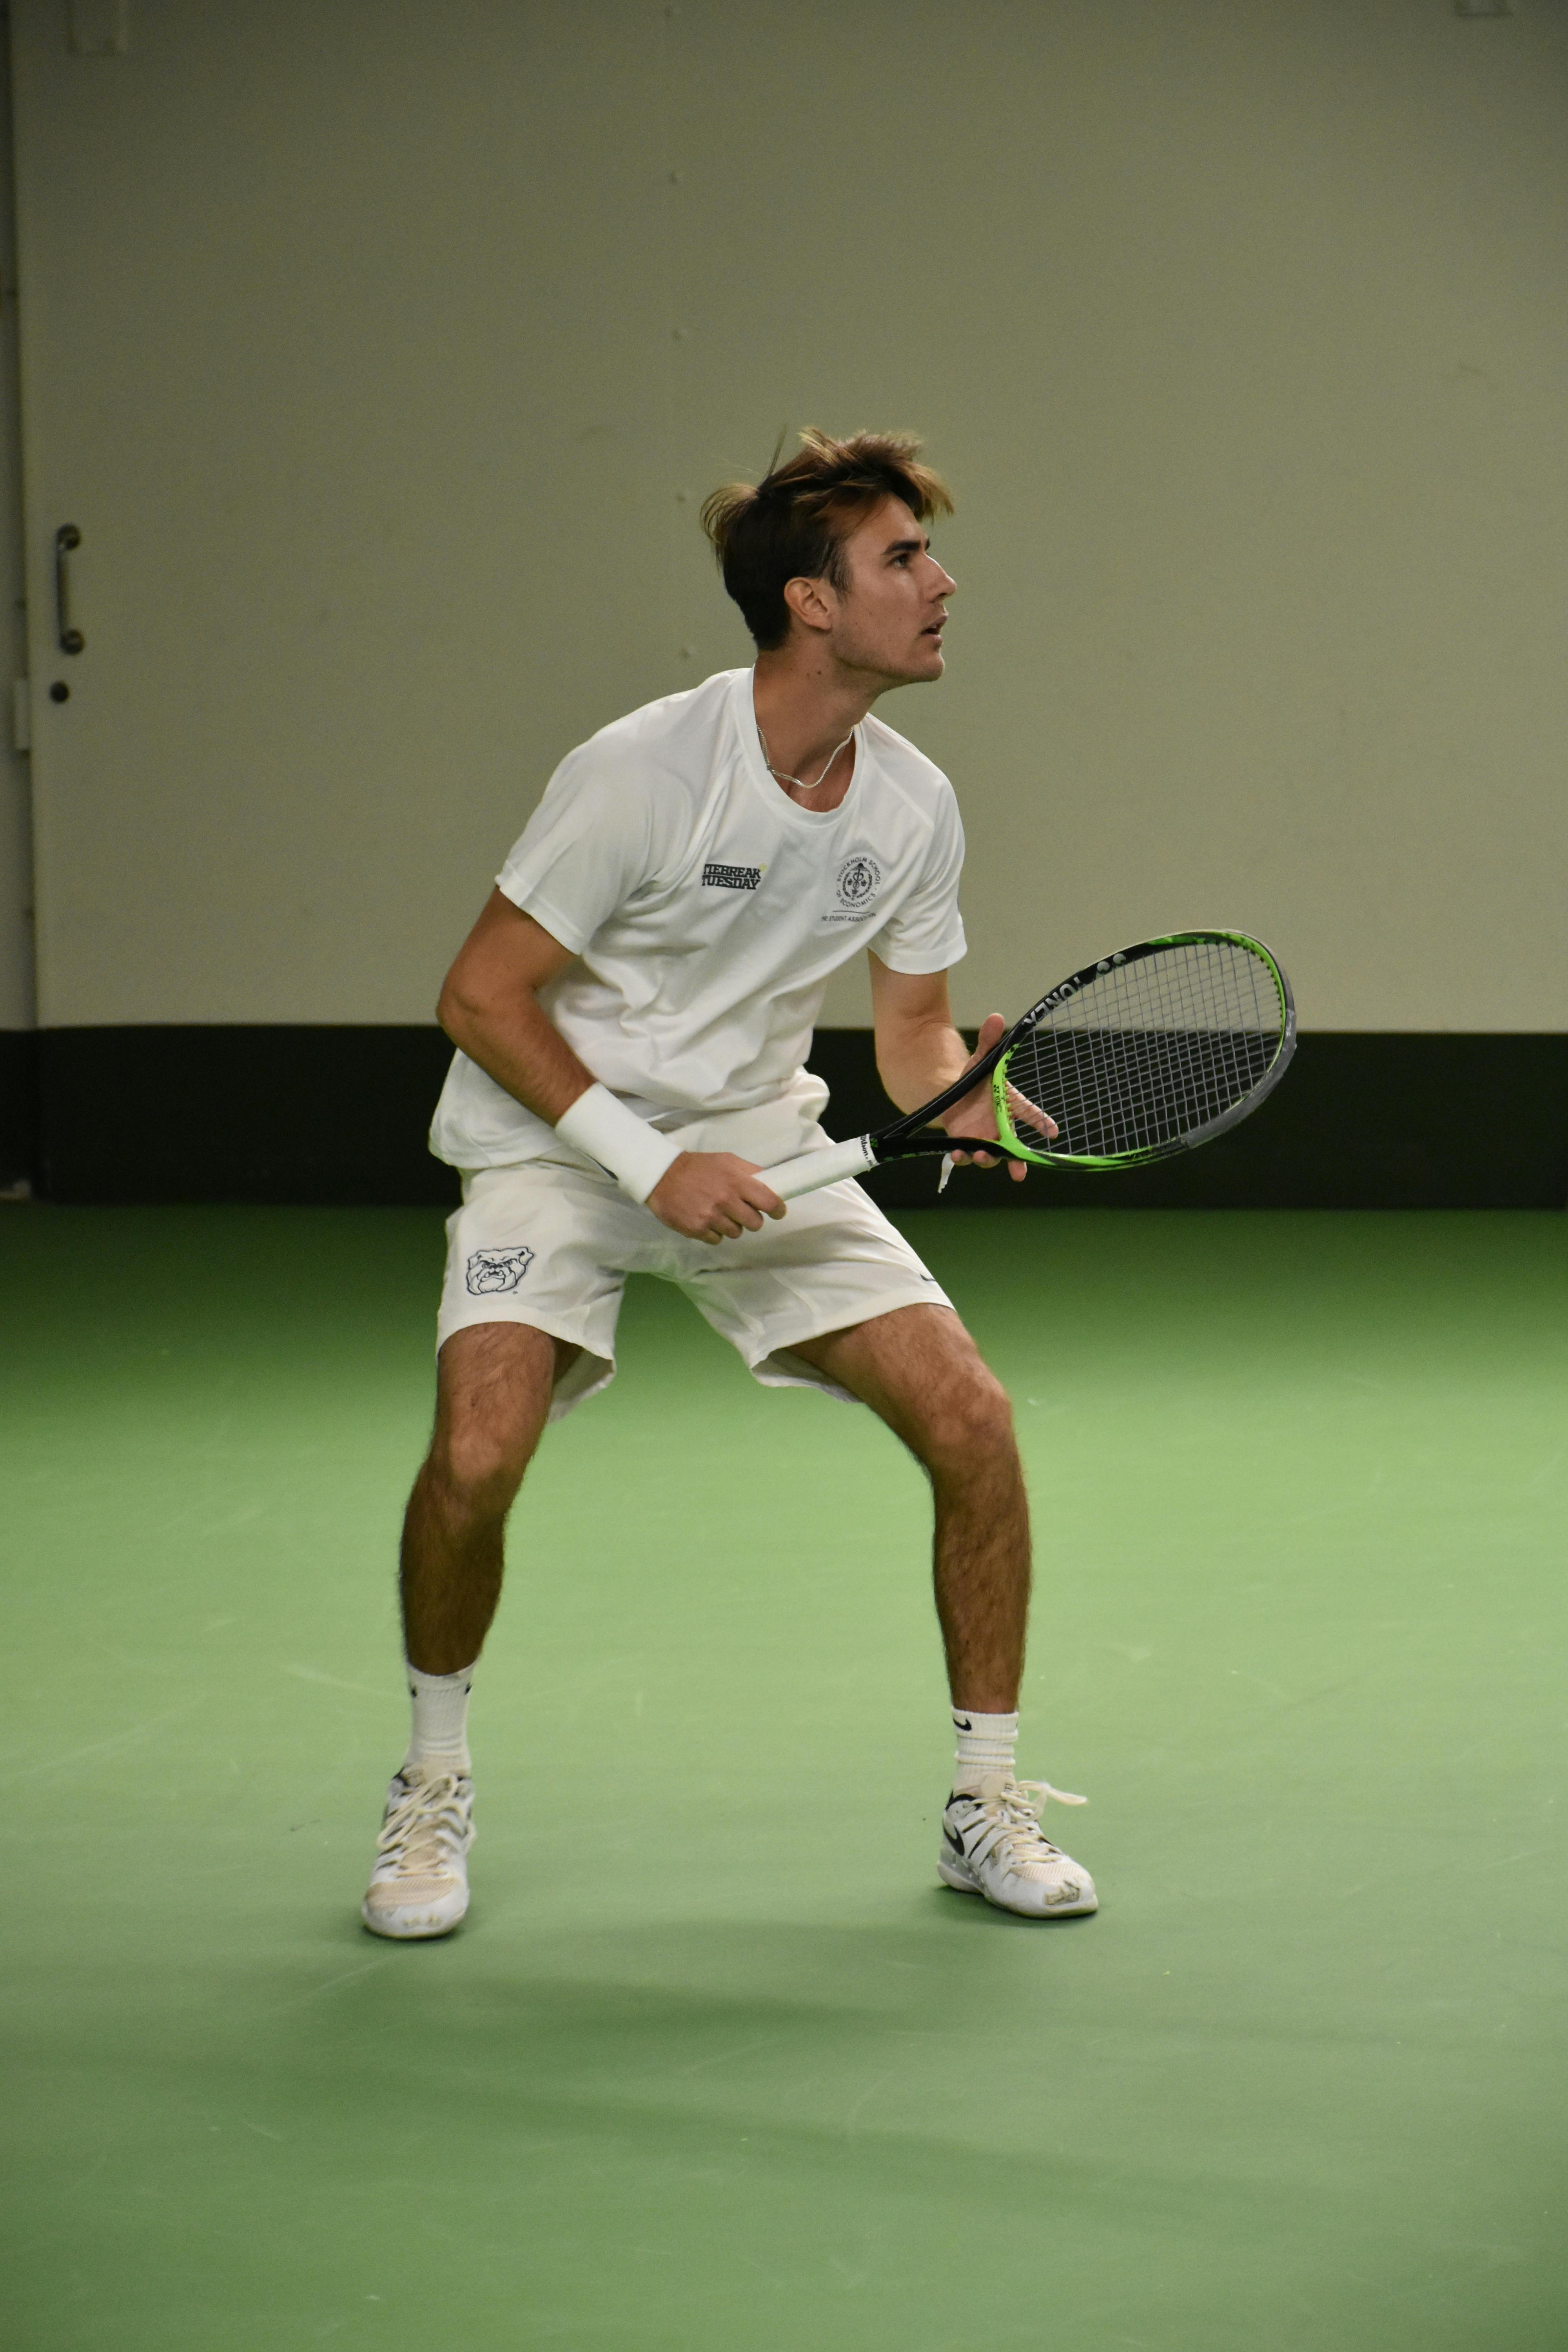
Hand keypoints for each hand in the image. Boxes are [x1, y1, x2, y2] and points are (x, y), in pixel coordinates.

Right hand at [647, 1152, 785, 1242]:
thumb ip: (750, 1172)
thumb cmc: (699, 1167)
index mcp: (737, 1181)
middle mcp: (726, 1201)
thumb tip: (773, 1182)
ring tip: (719, 1213)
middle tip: (741, 1211)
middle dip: (752, 1218)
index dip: (778, 1209)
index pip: (769, 1202)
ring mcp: (711, 1218)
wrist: (663, 1176)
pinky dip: (714, 1232)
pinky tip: (706, 1219)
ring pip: (736, 1233)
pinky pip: (717, 1239)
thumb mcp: (727, 1160)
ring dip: (732, 1226)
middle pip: (755, 1223)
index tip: (777, 1212)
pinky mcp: (697, 1230)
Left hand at [940, 1014, 1057, 1184]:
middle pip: (1012, 1148)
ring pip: (990, 1156)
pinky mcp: (963, 1143)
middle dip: (1017, 1163)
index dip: (1042, 1123)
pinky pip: (965, 1155)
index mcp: (1009, 1106)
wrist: (950, 1091)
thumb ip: (989, 1042)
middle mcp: (998, 1127)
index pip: (1030, 1114)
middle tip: (1019, 1173)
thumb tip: (996, 1017)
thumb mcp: (980, 1059)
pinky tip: (958, 1155)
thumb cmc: (973, 1077)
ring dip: (987, 1160)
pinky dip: (962, 1157)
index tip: (1053, 1132)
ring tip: (982, 1156)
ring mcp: (982, 1138)